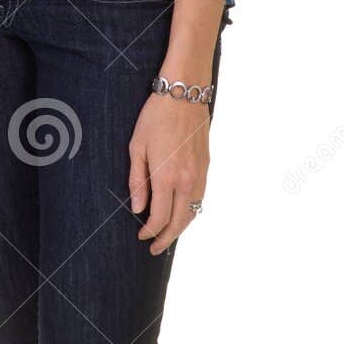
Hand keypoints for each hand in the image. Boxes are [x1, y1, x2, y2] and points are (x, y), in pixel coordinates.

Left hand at [128, 93, 209, 253]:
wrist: (184, 95)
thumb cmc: (156, 117)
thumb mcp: (137, 147)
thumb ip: (137, 180)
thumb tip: (137, 208)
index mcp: (166, 176)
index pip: (160, 217)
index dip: (150, 231)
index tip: (141, 236)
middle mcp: (186, 180)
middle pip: (179, 222)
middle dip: (166, 239)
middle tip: (155, 248)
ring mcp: (199, 175)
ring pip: (193, 213)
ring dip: (181, 228)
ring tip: (167, 235)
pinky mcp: (206, 167)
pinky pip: (200, 199)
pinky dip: (191, 212)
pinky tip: (181, 213)